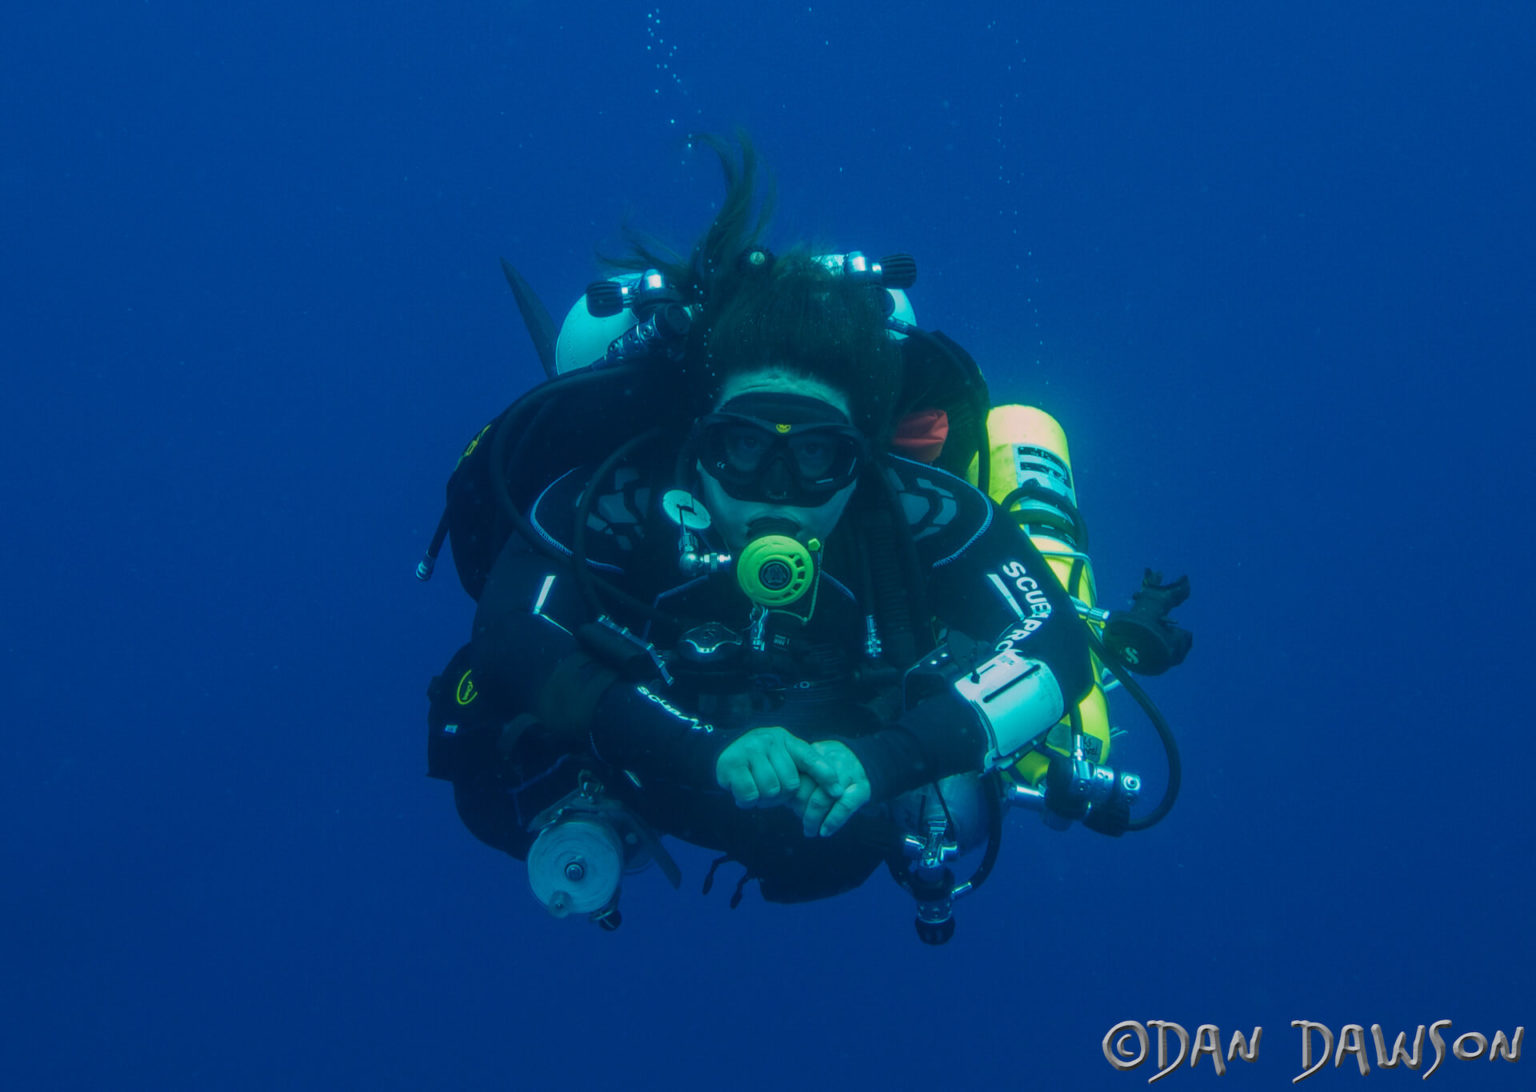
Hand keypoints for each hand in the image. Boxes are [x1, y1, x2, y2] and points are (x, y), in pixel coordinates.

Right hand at [715, 726, 836, 809]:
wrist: (726, 757)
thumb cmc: (762, 764)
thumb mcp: (785, 760)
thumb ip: (808, 770)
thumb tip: (838, 791)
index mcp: (786, 739)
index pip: (810, 758)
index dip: (825, 775)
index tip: (838, 791)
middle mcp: (769, 740)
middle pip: (790, 784)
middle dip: (781, 795)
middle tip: (769, 789)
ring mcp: (749, 749)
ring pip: (770, 790)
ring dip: (763, 799)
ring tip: (756, 790)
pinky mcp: (731, 763)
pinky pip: (750, 794)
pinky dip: (748, 801)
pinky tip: (744, 792)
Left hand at [789, 740, 870, 837]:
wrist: (862, 766)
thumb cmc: (826, 773)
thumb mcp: (810, 769)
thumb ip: (797, 778)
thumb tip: (781, 796)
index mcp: (818, 751)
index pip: (799, 773)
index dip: (793, 793)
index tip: (788, 806)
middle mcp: (836, 757)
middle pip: (812, 785)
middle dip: (803, 808)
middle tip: (802, 822)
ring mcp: (851, 771)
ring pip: (827, 797)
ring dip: (816, 818)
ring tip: (810, 830)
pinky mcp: (863, 787)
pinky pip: (845, 806)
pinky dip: (832, 821)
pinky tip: (825, 831)